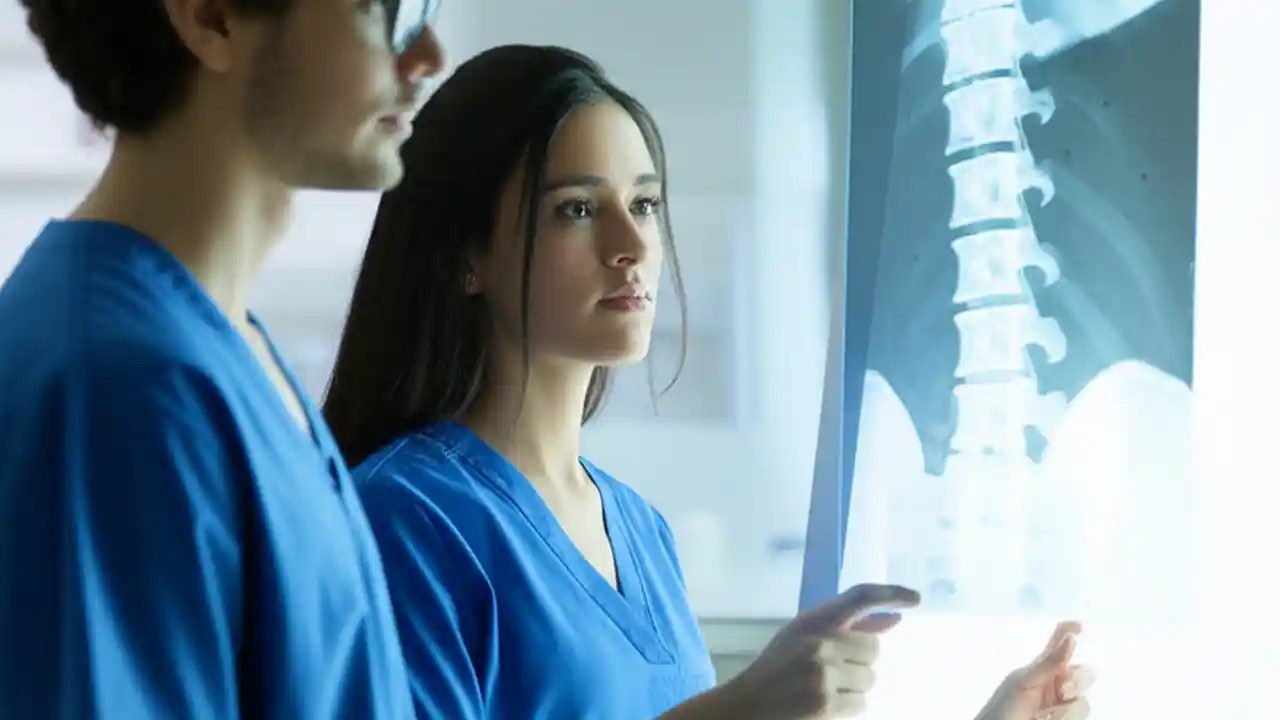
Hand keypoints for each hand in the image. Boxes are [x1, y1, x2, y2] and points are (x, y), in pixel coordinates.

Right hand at [692, 584, 920, 718]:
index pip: (859, 596)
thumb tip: (893, 620)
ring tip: (824, 690)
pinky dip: (848, 707)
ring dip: (855, 688)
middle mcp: (818, 642)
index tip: (915, 599)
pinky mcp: (825, 704)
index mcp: (811, 620)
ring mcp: (822, 674)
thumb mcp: (802, 639)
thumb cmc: (776, 670)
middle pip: (873, 649)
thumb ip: (847, 629)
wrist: (744, 706)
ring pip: (870, 679)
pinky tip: (823, 706)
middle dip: (861, 662)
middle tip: (835, 672)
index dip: (891, 593)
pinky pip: (861, 704)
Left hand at [975, 621, 1095, 719]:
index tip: (1079, 626)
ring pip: (1083, 703)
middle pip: (1083, 674)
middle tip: (1063, 690)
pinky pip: (1080, 717)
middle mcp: (1053, 686)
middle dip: (1079, 681)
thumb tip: (1072, 637)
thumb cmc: (1002, 710)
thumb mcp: (1024, 683)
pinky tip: (1048, 719)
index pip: (1057, 645)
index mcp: (1039, 670)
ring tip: (1045, 716)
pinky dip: (1066, 718)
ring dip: (1069, 710)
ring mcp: (1059, 707)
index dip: (1067, 631)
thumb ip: (1049, 663)